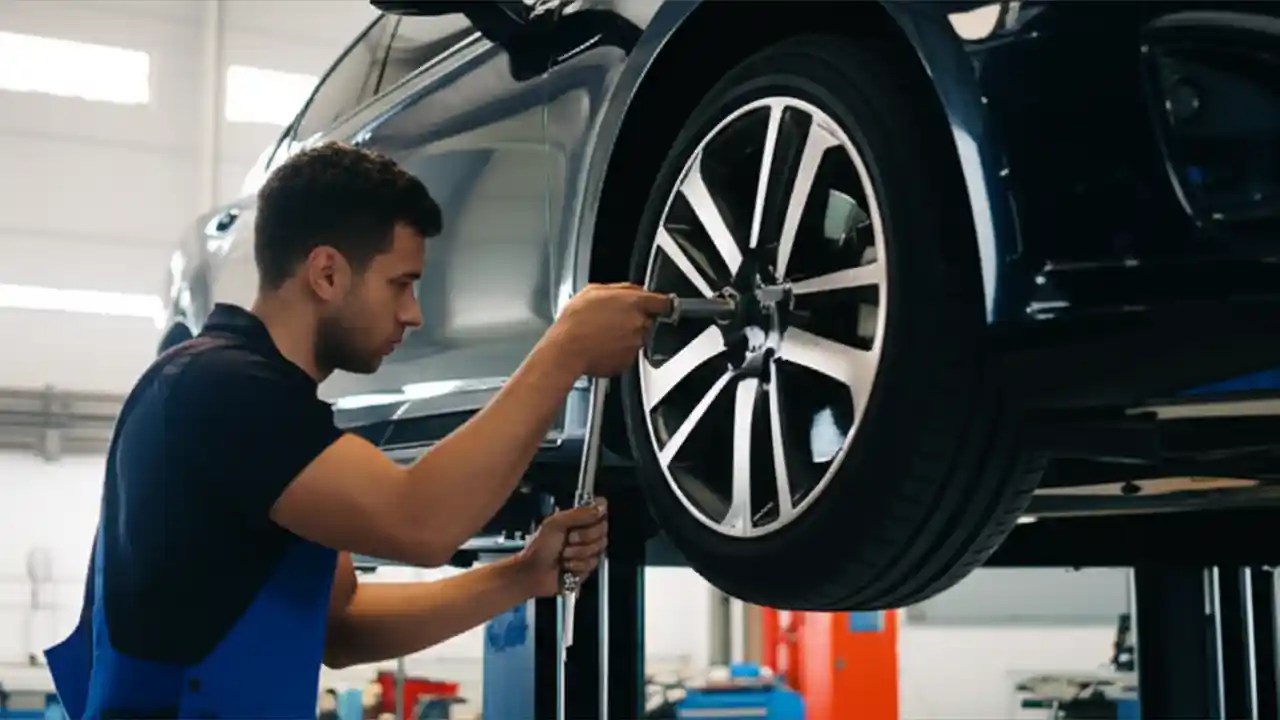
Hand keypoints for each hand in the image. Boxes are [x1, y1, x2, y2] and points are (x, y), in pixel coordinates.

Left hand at [516, 499, 608, 597]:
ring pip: (598, 548)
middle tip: (567, 540)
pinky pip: (593, 563)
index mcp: (577, 518)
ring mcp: (587, 550)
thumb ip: (580, 513)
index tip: (586, 521)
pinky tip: (566, 566)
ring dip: (577, 553)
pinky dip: (577, 565)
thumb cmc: (539, 548)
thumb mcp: (556, 524)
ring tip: (563, 555)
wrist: (533, 574)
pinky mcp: (587, 566)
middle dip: (583, 537)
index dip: (597, 515)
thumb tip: (601, 506)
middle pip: (602, 530)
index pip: (600, 509)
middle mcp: (584, 532)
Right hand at [546, 283, 671, 376]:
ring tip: (604, 334)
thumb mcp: (593, 290)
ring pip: (638, 338)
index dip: (662, 304)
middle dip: (637, 320)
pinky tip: (602, 345)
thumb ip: (621, 288)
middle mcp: (639, 324)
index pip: (664, 302)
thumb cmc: (575, 321)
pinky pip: (628, 353)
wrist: (566, 350)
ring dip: (626, 336)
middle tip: (615, 320)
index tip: (662, 305)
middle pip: (649, 321)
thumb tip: (634, 290)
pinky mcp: (628, 361)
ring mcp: (635, 344)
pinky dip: (619, 350)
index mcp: (635, 303)